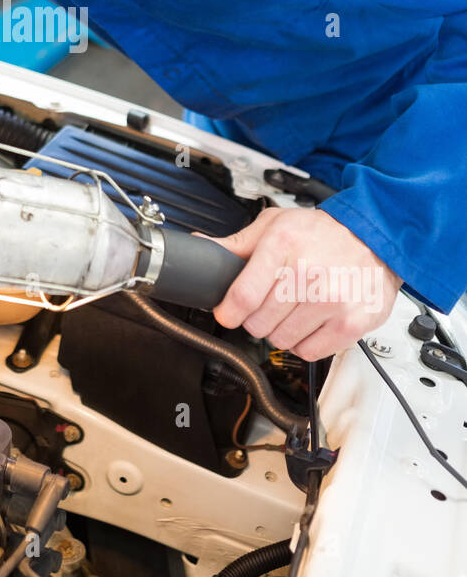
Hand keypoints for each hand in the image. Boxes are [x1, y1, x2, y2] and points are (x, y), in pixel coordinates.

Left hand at [201, 206, 401, 360]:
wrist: (376, 237)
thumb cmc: (323, 232)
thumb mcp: (276, 224)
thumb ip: (237, 242)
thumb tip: (201, 245)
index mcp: (283, 245)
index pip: (243, 297)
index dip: (229, 312)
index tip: (228, 314)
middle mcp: (307, 274)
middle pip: (259, 323)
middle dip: (256, 318)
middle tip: (270, 305)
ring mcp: (331, 300)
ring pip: (281, 340)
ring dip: (281, 331)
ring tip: (293, 310)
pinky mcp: (350, 323)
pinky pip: (309, 352)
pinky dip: (305, 342)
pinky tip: (310, 322)